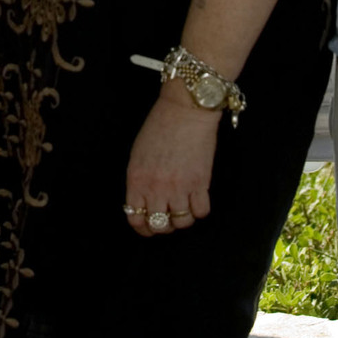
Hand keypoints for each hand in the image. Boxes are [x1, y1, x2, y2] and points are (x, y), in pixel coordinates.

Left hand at [124, 86, 218, 236]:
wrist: (185, 110)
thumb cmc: (160, 126)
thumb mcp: (138, 154)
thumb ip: (139, 180)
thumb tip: (143, 202)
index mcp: (136, 180)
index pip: (135, 219)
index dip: (142, 227)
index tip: (148, 227)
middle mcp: (156, 188)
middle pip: (159, 226)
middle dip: (163, 226)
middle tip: (168, 218)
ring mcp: (179, 187)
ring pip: (182, 223)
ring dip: (183, 218)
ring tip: (184, 206)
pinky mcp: (200, 183)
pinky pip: (201, 212)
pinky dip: (200, 210)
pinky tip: (197, 199)